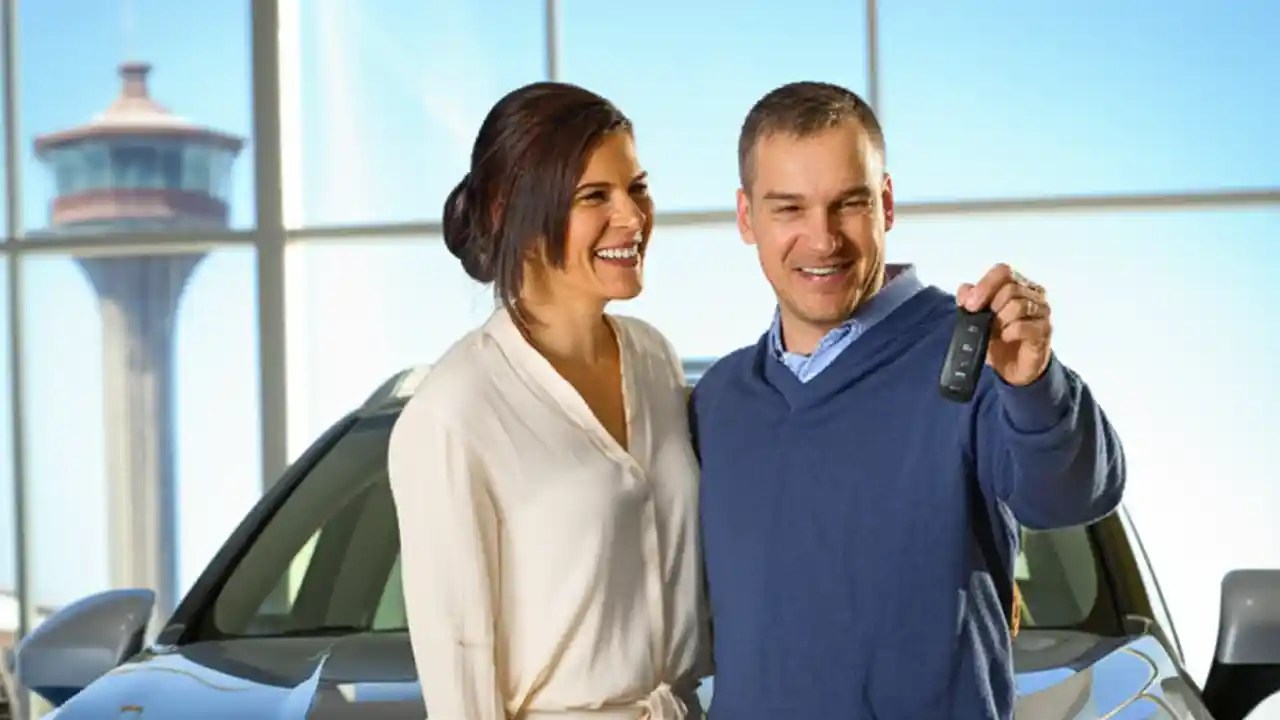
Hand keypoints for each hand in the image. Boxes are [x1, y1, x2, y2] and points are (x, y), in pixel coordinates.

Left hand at [957, 264, 1050, 386]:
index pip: (1003, 271)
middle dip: (991, 306)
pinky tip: (1005, 337)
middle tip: (983, 322)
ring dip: (1000, 320)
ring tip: (996, 332)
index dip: (985, 285)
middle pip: (1010, 288)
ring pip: (1018, 305)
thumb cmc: (998, 338)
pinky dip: (1010, 332)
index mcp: (1017, 285)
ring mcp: (1041, 311)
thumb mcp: (976, 319)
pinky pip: (1024, 326)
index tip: (970, 305)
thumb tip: (965, 290)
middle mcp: (1033, 294)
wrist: (1012, 367)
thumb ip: (969, 301)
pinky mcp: (1044, 331)